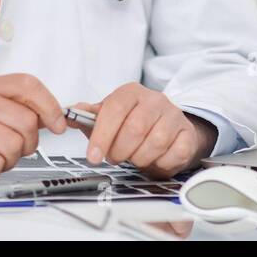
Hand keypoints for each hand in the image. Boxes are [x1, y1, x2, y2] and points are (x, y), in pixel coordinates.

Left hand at [68, 83, 217, 178]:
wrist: (167, 130)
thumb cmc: (133, 123)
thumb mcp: (108, 117)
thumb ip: (88, 117)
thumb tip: (69, 113)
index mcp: (131, 93)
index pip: (115, 109)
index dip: (102, 135)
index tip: (93, 156)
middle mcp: (155, 100)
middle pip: (135, 128)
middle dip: (120, 151)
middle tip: (115, 157)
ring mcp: (174, 116)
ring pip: (155, 142)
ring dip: (140, 158)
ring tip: (134, 157)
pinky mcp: (187, 134)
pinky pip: (174, 153)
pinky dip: (160, 163)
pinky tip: (154, 159)